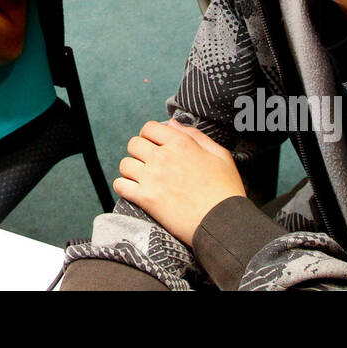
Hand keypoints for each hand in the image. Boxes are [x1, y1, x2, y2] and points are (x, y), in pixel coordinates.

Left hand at [114, 119, 244, 245]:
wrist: (223, 223)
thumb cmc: (225, 190)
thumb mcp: (219, 155)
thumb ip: (196, 136)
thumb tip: (172, 124)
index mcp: (180, 144)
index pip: (149, 128)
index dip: (150, 135)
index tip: (154, 144)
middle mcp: (162, 157)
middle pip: (134, 144)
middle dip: (139, 151)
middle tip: (148, 162)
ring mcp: (152, 178)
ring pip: (125, 164)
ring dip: (131, 169)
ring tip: (142, 177)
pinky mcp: (146, 199)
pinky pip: (120, 186)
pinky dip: (123, 186)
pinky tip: (134, 190)